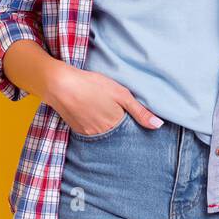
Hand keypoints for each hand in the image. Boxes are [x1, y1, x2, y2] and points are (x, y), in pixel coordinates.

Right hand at [46, 63, 163, 135]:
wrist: (60, 85)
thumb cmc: (92, 85)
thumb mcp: (121, 94)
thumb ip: (140, 111)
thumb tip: (158, 126)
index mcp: (116, 125)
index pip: (130, 131)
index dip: (131, 122)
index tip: (130, 115)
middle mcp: (103, 134)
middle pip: (117, 133)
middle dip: (119, 125)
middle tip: (113, 108)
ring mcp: (88, 134)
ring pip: (103, 133)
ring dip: (106, 125)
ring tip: (102, 108)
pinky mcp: (77, 130)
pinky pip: (91, 131)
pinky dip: (93, 124)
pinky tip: (91, 111)